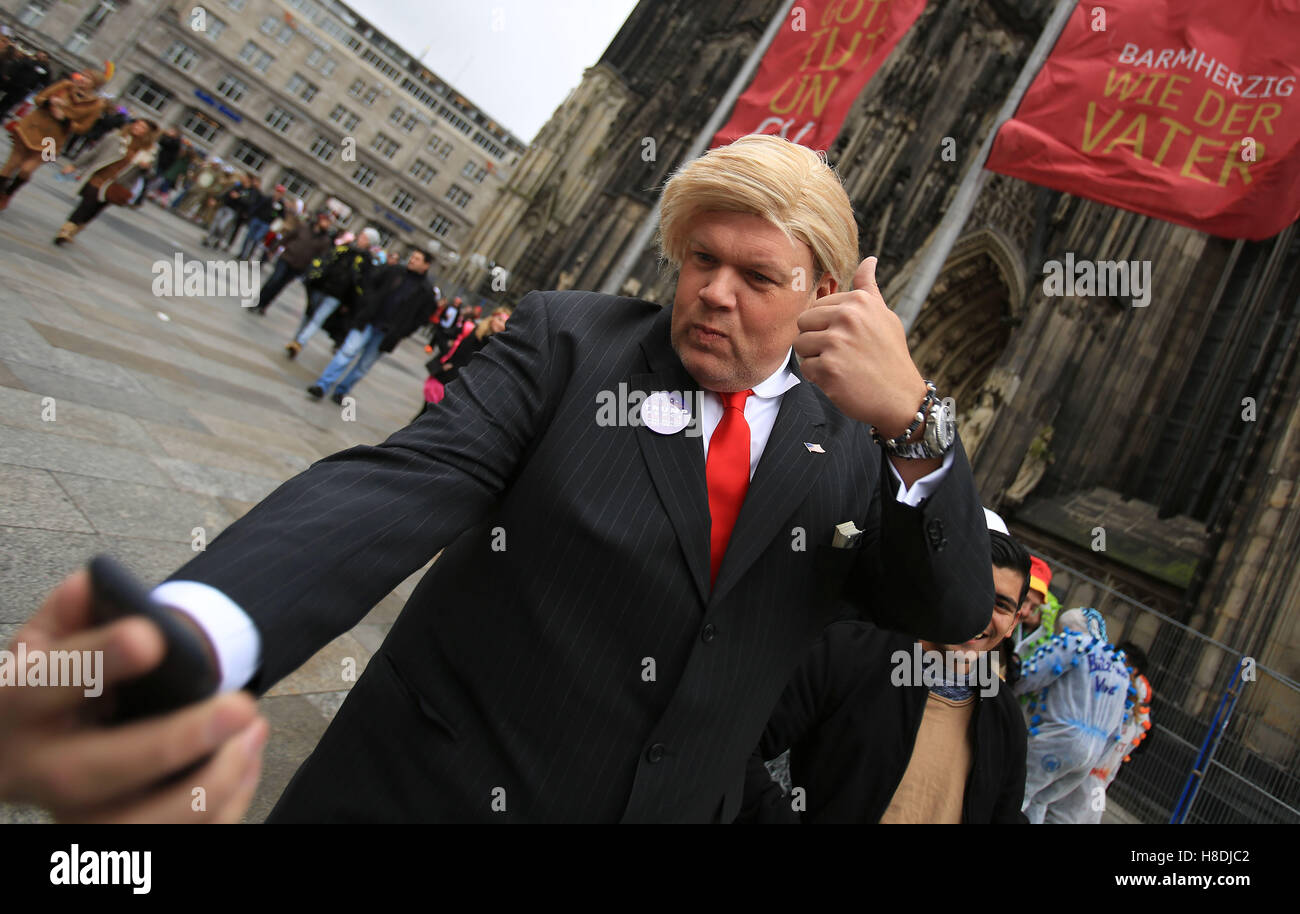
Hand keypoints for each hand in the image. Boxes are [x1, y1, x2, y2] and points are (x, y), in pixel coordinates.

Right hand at [0, 570, 268, 822]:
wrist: (32, 745)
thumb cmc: (56, 686)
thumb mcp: (50, 641)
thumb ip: (71, 612)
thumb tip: (91, 586)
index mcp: (16, 707)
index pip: (46, 684)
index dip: (96, 660)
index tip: (150, 636)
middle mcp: (36, 771)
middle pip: (94, 772)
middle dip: (173, 742)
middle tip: (240, 705)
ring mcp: (73, 815)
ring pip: (135, 827)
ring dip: (208, 787)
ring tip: (252, 733)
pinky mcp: (113, 842)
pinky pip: (172, 844)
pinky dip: (221, 810)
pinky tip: (246, 762)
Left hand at [794, 256, 926, 436]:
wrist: (900, 397)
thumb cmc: (890, 355)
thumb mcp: (884, 316)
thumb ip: (868, 289)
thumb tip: (869, 260)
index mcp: (859, 301)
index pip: (818, 306)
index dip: (827, 325)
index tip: (848, 338)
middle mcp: (847, 318)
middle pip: (803, 322)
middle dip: (816, 339)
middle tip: (840, 353)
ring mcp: (836, 343)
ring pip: (800, 345)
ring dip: (815, 358)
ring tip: (840, 365)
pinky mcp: (828, 368)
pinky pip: (805, 368)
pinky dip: (818, 378)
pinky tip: (840, 380)